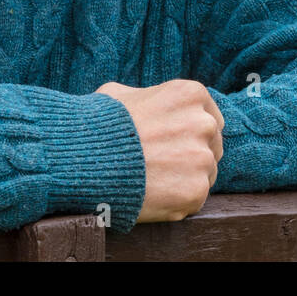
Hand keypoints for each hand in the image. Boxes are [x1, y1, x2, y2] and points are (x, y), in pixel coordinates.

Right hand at [95, 79, 223, 222]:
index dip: (191, 133)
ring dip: (185, 179)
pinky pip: (195, 198)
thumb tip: (144, 102)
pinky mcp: (196, 190)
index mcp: (191, 95)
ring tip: (152, 180)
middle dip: (191, 155)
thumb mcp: (119, 95)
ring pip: (205, 173)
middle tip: (162, 165)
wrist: (85, 161)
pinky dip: (177, 201)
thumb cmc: (97, 125)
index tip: (175, 143)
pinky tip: (152, 195)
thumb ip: (145, 97)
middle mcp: (204, 123)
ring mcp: (202, 158)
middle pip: (211, 145)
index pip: (209, 117)